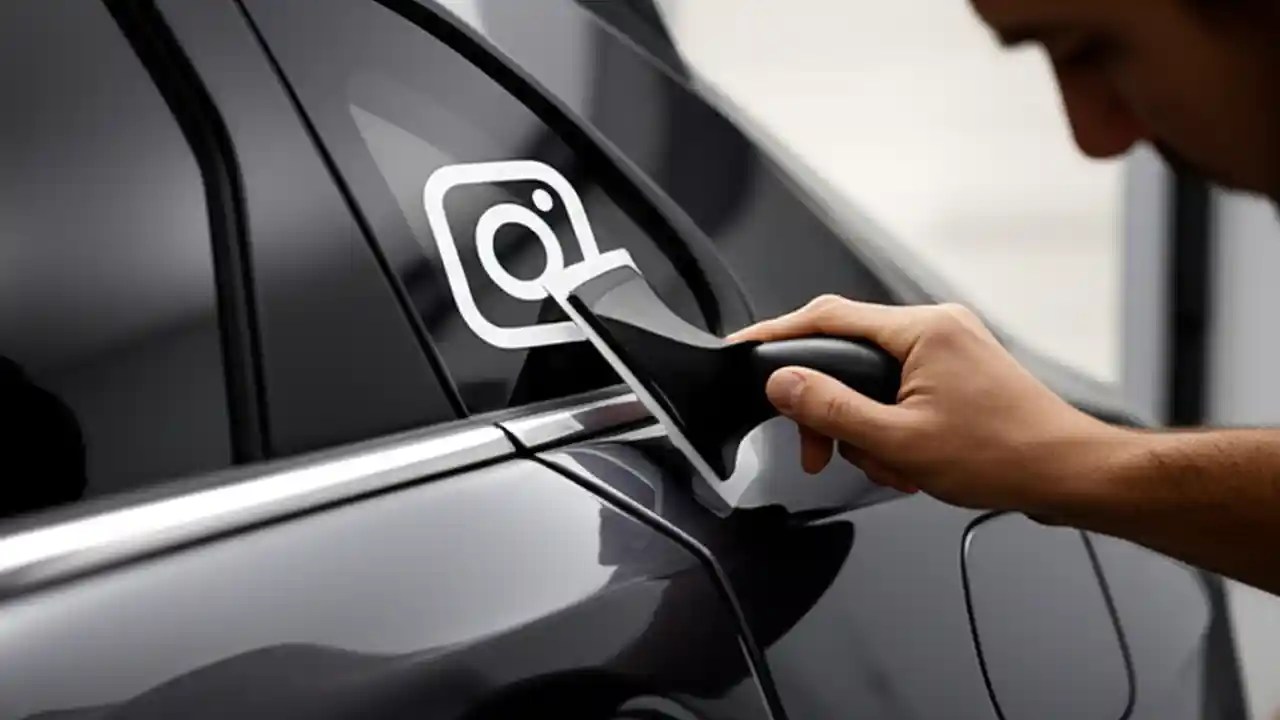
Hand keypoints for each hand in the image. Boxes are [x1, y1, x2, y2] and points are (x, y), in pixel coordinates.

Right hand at [729, 296, 1137, 514]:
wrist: (1069, 476)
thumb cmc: (1005, 456)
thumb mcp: (899, 441)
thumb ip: (832, 410)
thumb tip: (784, 384)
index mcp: (922, 330)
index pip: (827, 317)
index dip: (777, 334)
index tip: (744, 348)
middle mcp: (937, 328)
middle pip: (848, 354)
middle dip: (832, 411)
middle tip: (820, 452)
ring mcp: (950, 349)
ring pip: (873, 382)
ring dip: (868, 430)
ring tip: (892, 466)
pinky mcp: (957, 373)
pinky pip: (900, 392)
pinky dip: (893, 430)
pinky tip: (909, 464)